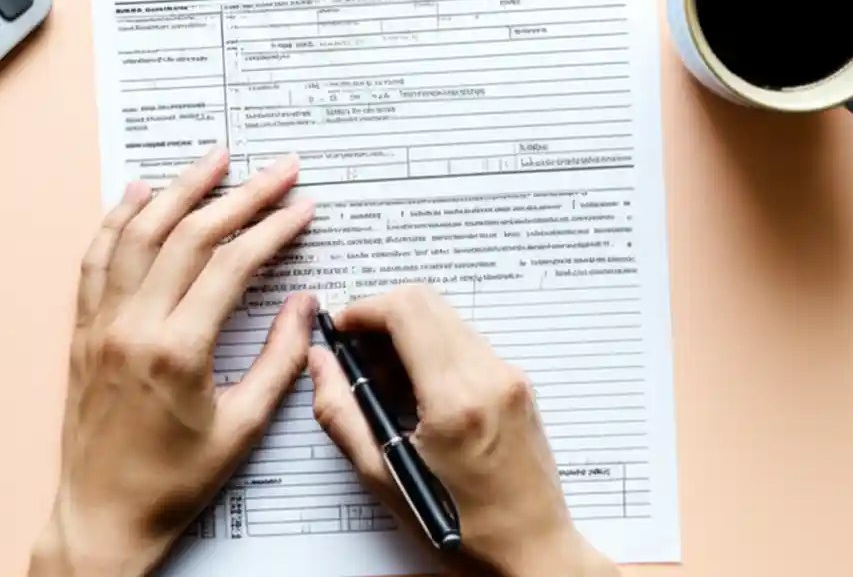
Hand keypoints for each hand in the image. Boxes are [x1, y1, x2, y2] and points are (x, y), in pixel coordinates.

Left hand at [29, 148, 315, 576]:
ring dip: (178, 189)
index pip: (231, 265)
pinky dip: (117, 220)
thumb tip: (304, 306)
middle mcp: (134, 326)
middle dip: (240, 195)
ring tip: (213, 159)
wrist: (104, 516)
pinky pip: (97, 260)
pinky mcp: (84, 331)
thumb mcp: (242, 428)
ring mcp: (102, 324)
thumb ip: (278, 360)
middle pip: (189, 236)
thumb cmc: (174, 483)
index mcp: (178, 350)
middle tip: (275, 169)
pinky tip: (137, 194)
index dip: (272, 228)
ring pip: (138, 235)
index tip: (301, 206)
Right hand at [309, 285, 617, 576]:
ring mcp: (510, 376)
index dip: (362, 310)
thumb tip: (320, 363)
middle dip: (381, 316)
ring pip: (446, 319)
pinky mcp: (518, 384)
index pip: (405, 311)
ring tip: (384, 384)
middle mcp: (489, 376)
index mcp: (455, 398)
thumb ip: (341, 412)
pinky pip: (466, 343)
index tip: (340, 330)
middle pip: (426, 301)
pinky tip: (415, 395)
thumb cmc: (462, 529)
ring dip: (406, 334)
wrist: (532, 553)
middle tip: (356, 353)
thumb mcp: (383, 476)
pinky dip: (432, 352)